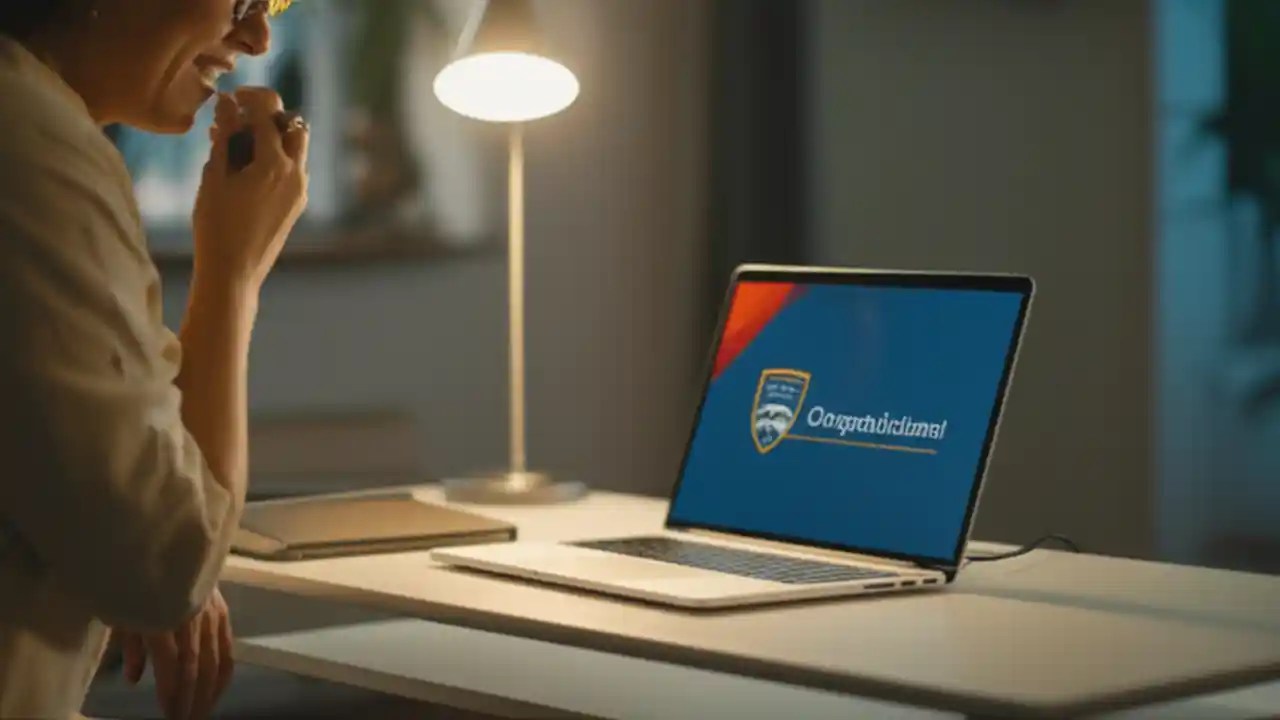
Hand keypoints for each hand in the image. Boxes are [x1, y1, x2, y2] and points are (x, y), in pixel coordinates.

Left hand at [118, 587, 234, 719]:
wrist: (164, 538)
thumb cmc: (135, 574)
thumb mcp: (123, 608)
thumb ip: (132, 646)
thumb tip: (135, 680)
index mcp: (164, 615)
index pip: (173, 663)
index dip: (172, 692)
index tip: (169, 714)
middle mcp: (192, 616)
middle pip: (196, 666)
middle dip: (191, 698)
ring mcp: (211, 612)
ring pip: (215, 657)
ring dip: (209, 690)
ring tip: (203, 711)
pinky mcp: (222, 609)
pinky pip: (227, 644)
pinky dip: (224, 670)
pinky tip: (219, 687)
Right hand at [193, 87, 308, 289]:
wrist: (233, 273)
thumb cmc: (216, 225)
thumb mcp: (214, 176)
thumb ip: (225, 136)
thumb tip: (228, 103)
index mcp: (275, 165)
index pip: (268, 114)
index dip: (249, 99)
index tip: (230, 96)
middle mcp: (296, 175)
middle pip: (293, 126)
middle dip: (269, 115)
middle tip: (240, 116)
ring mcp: (300, 191)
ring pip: (296, 148)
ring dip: (272, 137)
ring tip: (236, 142)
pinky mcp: (296, 204)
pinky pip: (292, 170)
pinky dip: (274, 158)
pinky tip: (245, 165)